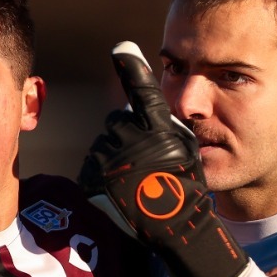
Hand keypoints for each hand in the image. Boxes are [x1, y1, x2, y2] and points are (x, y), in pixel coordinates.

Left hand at [78, 42, 251, 276]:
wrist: (169, 228)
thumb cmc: (186, 190)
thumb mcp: (187, 150)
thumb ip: (164, 125)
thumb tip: (138, 107)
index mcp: (156, 127)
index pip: (142, 90)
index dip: (132, 66)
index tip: (121, 48)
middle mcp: (129, 135)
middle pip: (119, 123)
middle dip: (127, 137)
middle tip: (145, 166)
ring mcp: (106, 155)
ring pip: (105, 146)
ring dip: (115, 159)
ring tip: (133, 184)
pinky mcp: (89, 175)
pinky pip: (93, 167)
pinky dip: (103, 177)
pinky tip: (119, 193)